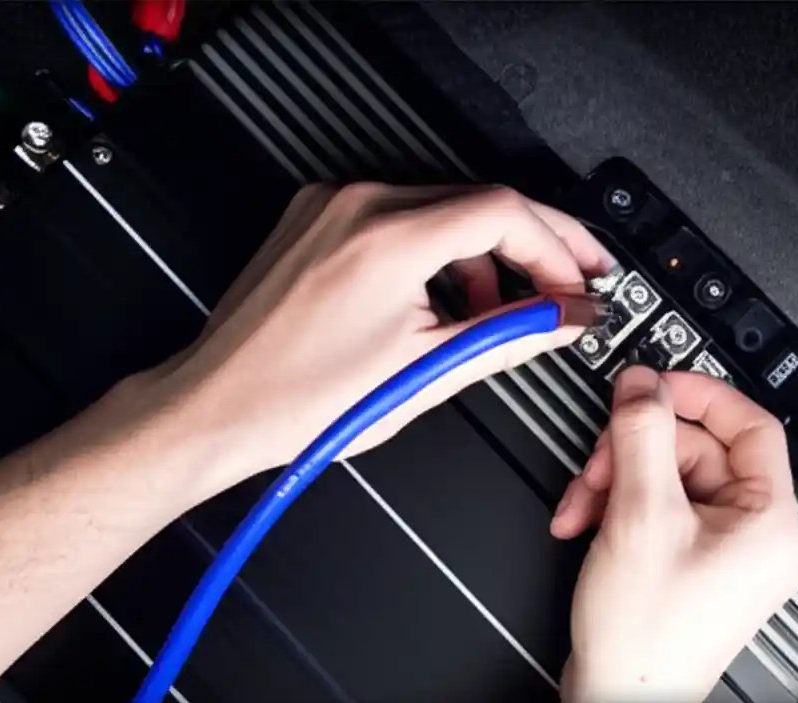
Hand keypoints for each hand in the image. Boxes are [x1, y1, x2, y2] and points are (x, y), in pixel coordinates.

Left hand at [134, 183, 611, 502]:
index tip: (579, 284)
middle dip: (536, 243)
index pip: (505, 211)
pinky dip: (442, 247)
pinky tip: (452, 293)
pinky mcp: (319, 216)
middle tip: (575, 278)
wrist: (218, 406)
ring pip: (444, 206)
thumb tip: (562, 320)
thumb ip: (509, 336)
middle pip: (481, 200)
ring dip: (489, 251)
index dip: (557, 248)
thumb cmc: (299, 401)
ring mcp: (334, 205)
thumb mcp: (425, 373)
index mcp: (388, 238)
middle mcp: (359, 205)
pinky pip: (403, 213)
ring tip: (505, 306)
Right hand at [550, 366, 797, 702]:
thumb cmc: (647, 639)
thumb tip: (643, 383)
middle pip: (696, 450)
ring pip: (666, 476)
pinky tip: (585, 522)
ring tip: (584, 505)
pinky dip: (615, 507)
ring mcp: (719, 550)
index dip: (700, 395)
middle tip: (600, 460)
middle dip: (634, 451)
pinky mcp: (686, 561)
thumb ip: (641, 435)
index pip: (752, 425)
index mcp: (770, 522)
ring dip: (614, 480)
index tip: (656, 384)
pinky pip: (656, 507)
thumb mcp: (640, 515)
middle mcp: (754, 535)